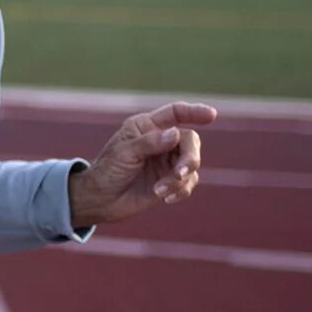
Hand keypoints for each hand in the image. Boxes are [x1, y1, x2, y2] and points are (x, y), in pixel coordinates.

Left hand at [68, 101, 216, 225]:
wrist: (100, 200)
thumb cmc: (107, 171)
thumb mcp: (124, 153)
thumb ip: (150, 142)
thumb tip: (176, 134)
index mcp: (147, 126)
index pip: (175, 113)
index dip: (194, 112)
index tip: (211, 115)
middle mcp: (161, 141)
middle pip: (190, 141)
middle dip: (190, 157)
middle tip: (180, 173)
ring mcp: (167, 162)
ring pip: (191, 164)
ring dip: (179, 179)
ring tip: (159, 191)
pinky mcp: (170, 181)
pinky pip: (188, 183)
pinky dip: (181, 191)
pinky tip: (165, 199)